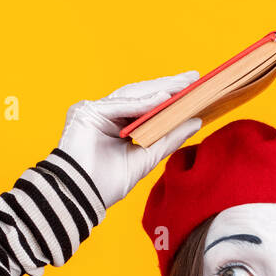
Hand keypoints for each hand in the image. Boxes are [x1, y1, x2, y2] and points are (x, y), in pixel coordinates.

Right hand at [58, 70, 202, 207]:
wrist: (80, 197)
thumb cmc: (107, 184)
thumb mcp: (147, 158)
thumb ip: (169, 139)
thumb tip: (196, 122)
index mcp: (118, 125)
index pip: (147, 104)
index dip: (170, 95)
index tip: (195, 88)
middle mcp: (106, 114)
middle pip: (141, 95)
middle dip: (168, 86)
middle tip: (193, 78)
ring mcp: (94, 111)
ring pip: (131, 95)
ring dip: (157, 90)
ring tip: (182, 87)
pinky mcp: (85, 112)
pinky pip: (117, 105)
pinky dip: (140, 103)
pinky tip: (161, 99)